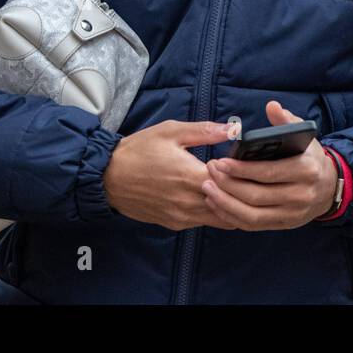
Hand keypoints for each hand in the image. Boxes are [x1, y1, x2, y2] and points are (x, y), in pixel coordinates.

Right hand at [103, 119, 242, 230]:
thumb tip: (233, 128)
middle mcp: (188, 202)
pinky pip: (204, 223)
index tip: (242, 162)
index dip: (241, 173)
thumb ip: (204, 131)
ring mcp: (181, 216)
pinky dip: (214, 213)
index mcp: (190, 176)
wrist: (108, 177)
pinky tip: (214, 198)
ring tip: (233, 189)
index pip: (231, 183)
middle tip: (244, 178)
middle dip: (241, 192)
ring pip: (220, 219)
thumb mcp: (170, 131)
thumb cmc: (139, 150)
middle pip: (230, 205)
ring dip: (230, 206)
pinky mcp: (174, 224)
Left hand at [200, 100, 337, 230]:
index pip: (268, 172)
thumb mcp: (304, 137)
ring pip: (252, 214)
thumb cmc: (309, 158)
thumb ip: (286, 121)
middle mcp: (300, 194)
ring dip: (225, 203)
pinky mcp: (284, 225)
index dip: (241, 169)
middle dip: (228, 184)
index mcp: (305, 169)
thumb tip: (272, 106)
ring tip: (207, 189)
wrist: (328, 188)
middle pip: (256, 195)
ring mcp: (292, 213)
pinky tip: (217, 203)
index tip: (221, 161)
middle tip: (210, 172)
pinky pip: (253, 225)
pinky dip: (232, 216)